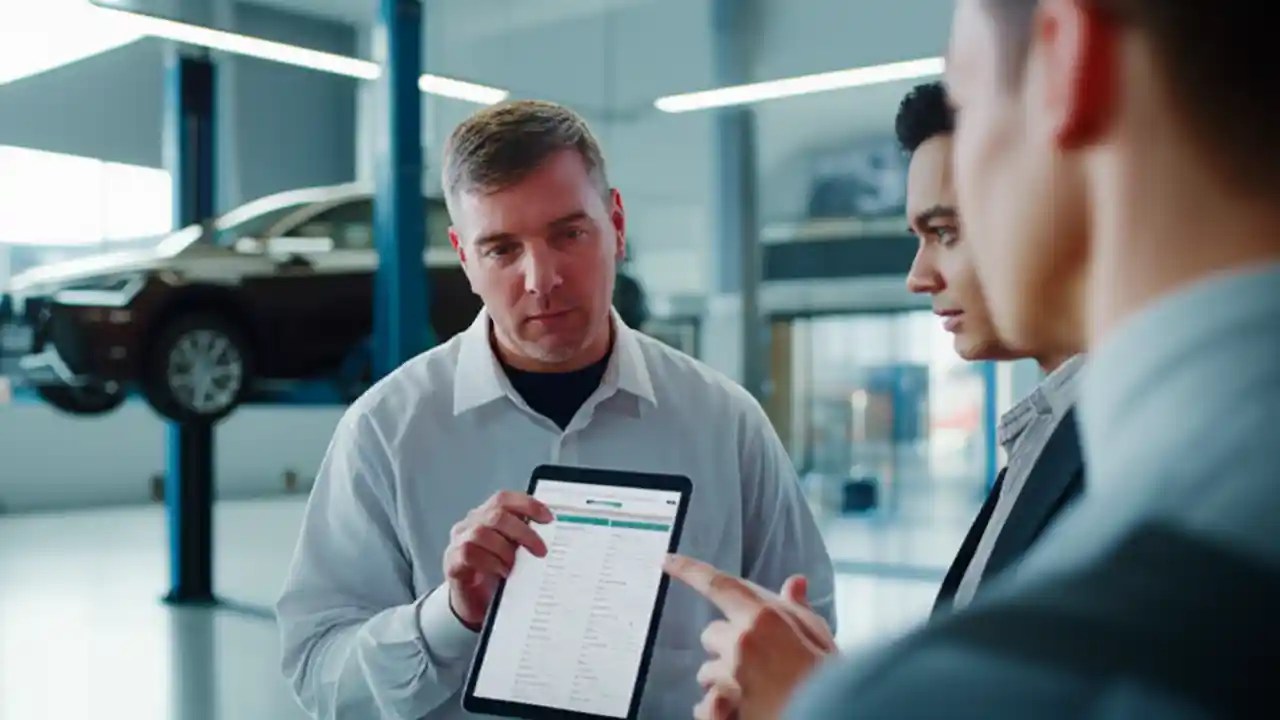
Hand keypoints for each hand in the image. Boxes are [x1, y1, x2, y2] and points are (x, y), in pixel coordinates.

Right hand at [444, 491, 553, 629]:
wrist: (473, 603)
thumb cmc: (495, 573)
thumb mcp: (513, 551)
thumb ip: (524, 539)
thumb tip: (553, 533)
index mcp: (486, 515)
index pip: (504, 499)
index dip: (527, 504)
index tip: (548, 519)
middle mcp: (470, 524)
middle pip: (496, 515)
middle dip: (523, 532)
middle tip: (540, 550)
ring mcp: (458, 541)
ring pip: (481, 533)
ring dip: (504, 550)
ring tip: (515, 566)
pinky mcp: (451, 562)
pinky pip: (469, 554)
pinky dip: (490, 562)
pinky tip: (501, 572)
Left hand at [664, 555, 837, 719]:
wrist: (836, 713)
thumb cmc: (828, 679)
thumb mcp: (820, 638)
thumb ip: (799, 609)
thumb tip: (795, 581)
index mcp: (765, 617)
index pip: (718, 584)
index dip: (689, 569)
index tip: (667, 560)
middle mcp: (742, 641)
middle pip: (710, 633)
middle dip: (725, 646)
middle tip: (754, 663)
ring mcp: (730, 674)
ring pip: (707, 671)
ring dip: (722, 680)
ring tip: (755, 691)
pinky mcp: (724, 706)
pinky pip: (703, 704)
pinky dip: (717, 711)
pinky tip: (739, 712)